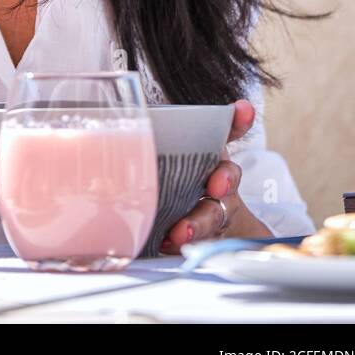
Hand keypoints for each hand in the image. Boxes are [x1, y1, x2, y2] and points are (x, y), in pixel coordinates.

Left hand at [158, 99, 273, 253]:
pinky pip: (201, 241)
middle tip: (217, 185)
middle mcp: (219, 178)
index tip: (243, 110)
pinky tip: (166, 244)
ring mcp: (217, 209)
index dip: (237, 120)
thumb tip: (111, 113)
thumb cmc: (179, 181)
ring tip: (179, 232)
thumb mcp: (170, 157)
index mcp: (210, 153)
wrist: (208, 228)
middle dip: (225, 179)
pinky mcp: (207, 236)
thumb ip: (152, 138)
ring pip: (214, 214)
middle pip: (226, 176)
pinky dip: (183, 244)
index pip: (228, 130)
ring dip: (198, 223)